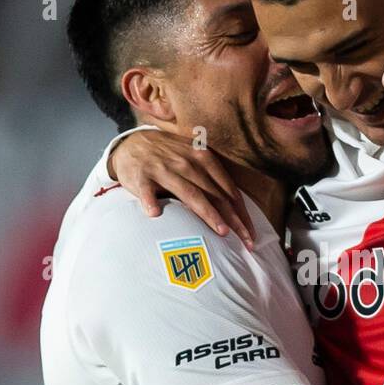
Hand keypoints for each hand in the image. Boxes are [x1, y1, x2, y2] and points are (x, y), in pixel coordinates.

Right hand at [108, 129, 254, 246]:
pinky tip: (155, 213)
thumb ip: (213, 180)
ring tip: (221, 231)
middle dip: (233, 220)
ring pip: (190, 194)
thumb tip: (236, 208)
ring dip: (207, 213)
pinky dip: (150, 201)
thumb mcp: (194, 159)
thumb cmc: (170, 157)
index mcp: (204, 159)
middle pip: (215, 195)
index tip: (251, 234)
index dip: (242, 213)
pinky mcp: (141, 176)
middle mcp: (187, 163)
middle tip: (246, 241)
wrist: (132, 143)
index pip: (228, 190)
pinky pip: (147, 191)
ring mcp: (164, 169)